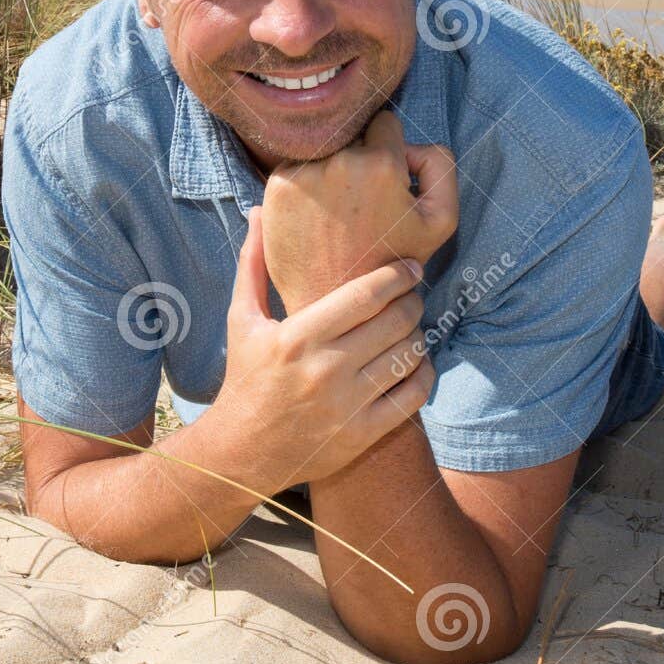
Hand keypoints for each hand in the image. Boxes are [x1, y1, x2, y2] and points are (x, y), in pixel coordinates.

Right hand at [210, 205, 436, 488]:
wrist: (241, 452)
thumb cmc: (245, 378)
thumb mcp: (242, 319)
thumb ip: (253, 264)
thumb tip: (258, 210)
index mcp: (298, 336)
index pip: (366, 294)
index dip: (398, 276)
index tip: (410, 268)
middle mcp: (325, 370)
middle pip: (396, 321)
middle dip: (413, 302)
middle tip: (414, 295)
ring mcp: (347, 405)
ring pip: (409, 355)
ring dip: (419, 335)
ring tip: (412, 326)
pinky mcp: (362, 435)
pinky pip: (413, 396)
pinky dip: (423, 374)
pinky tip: (416, 362)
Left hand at [262, 110, 458, 312]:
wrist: (338, 302)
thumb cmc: (392, 263)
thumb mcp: (441, 220)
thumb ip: (440, 165)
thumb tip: (409, 143)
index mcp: (380, 163)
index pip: (385, 123)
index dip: (390, 150)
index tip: (385, 179)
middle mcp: (338, 160)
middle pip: (353, 133)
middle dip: (359, 157)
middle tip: (361, 203)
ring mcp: (303, 172)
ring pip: (324, 149)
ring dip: (330, 169)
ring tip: (337, 212)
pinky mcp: (276, 187)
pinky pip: (296, 167)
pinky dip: (305, 184)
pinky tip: (314, 217)